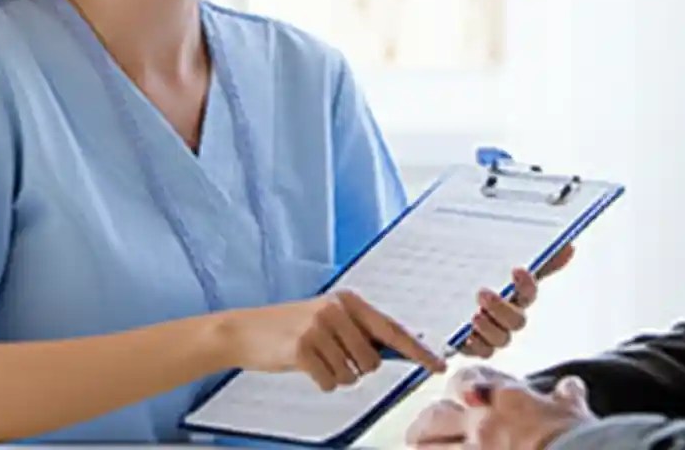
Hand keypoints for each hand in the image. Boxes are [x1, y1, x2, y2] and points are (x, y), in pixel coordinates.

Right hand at [223, 290, 446, 390]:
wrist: (244, 330)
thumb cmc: (290, 329)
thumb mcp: (328, 318)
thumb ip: (359, 331)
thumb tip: (396, 352)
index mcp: (349, 301)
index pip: (393, 330)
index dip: (418, 351)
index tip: (439, 366)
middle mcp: (337, 310)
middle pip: (373, 362)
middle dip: (356, 368)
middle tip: (331, 356)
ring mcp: (319, 328)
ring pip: (352, 375)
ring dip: (335, 375)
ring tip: (315, 358)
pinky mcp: (302, 349)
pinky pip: (330, 382)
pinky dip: (320, 381)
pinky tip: (304, 365)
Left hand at [406, 365, 595, 449]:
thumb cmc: (575, 437)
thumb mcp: (573, 410)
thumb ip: (566, 396)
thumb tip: (570, 387)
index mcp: (504, 399)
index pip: (464, 382)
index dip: (458, 391)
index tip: (460, 401)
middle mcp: (482, 424)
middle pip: (432, 418)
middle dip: (423, 427)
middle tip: (420, 434)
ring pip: (426, 447)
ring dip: (424, 448)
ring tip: (422, 449)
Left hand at [461, 244, 574, 358]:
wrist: (442, 287)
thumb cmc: (477, 275)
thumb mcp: (497, 259)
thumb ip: (533, 258)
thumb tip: (570, 247)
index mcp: (516, 296)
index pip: (530, 292)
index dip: (527, 283)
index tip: (516, 269)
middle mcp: (506, 318)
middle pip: (516, 322)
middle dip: (502, 308)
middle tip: (483, 293)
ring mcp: (489, 334)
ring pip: (499, 340)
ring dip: (489, 329)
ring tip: (474, 316)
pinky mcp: (469, 345)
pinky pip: (476, 353)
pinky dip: (471, 346)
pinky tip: (463, 336)